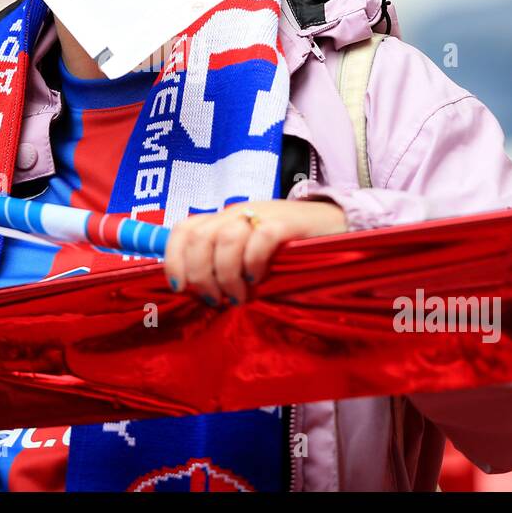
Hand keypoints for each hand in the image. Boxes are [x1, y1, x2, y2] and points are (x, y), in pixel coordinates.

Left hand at [162, 199, 346, 305]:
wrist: (338, 224)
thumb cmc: (290, 246)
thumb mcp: (250, 251)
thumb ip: (225, 263)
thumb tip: (198, 292)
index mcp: (223, 219)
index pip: (184, 229)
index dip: (173, 258)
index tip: (179, 287)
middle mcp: (237, 213)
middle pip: (200, 237)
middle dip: (200, 274)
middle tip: (214, 299)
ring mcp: (262, 215)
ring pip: (225, 238)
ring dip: (226, 275)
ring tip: (237, 297)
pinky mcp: (286, 224)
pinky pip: (260, 239)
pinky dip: (252, 263)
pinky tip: (258, 279)